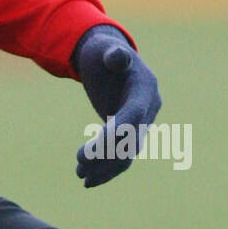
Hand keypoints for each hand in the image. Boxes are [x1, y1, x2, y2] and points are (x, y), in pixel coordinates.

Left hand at [72, 25, 161, 187]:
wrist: (109, 58)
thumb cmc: (104, 52)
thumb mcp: (106, 49)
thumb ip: (114, 54)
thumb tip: (118, 55)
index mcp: (145, 88)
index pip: (131, 117)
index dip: (112, 135)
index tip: (86, 151)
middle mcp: (149, 108)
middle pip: (131, 140)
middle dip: (105, 155)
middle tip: (78, 165)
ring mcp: (142, 122)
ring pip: (128, 153)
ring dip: (104, 167)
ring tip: (79, 175)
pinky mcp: (131, 132)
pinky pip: (123, 155)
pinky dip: (107, 168)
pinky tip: (88, 179)